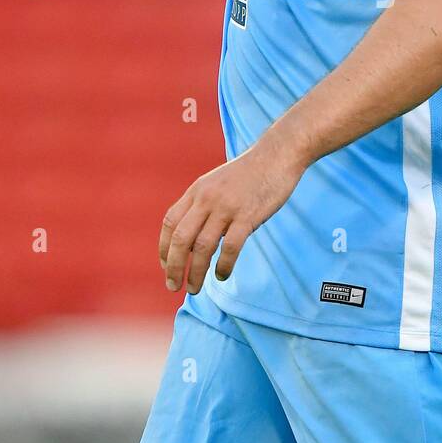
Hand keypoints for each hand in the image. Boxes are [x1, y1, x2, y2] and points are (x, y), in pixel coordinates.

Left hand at [159, 134, 307, 294]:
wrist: (277, 154)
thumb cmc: (249, 174)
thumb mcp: (217, 183)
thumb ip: (203, 205)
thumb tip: (193, 239)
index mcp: (196, 191)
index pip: (170, 223)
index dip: (164, 248)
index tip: (166, 266)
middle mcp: (206, 199)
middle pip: (181, 239)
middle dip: (173, 267)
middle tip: (172, 286)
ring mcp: (227, 207)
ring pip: (202, 248)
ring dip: (196, 272)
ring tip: (194, 288)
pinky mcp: (248, 216)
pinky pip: (230, 247)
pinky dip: (223, 266)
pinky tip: (222, 275)